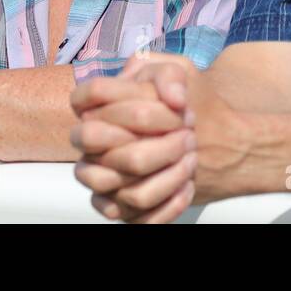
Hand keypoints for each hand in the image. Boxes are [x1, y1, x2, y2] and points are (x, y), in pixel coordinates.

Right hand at [71, 55, 202, 222]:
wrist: (206, 137)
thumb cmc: (179, 104)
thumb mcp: (179, 73)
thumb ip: (170, 75)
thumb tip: (174, 100)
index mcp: (96, 107)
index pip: (84, 97)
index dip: (128, 103)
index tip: (174, 108)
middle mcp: (90, 146)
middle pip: (95, 140)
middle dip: (148, 139)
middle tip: (188, 135)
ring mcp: (101, 179)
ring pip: (119, 184)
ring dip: (165, 175)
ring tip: (191, 159)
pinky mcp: (117, 208)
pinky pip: (133, 218)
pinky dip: (167, 205)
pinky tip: (187, 186)